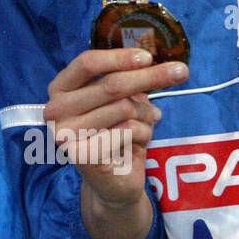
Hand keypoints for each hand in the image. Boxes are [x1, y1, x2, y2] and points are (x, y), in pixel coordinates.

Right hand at [45, 48, 187, 238]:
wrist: (114, 182)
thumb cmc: (116, 134)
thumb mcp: (121, 101)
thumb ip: (130, 82)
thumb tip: (163, 65)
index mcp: (61, 88)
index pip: (87, 62)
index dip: (119, 57)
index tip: (149, 56)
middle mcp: (56, 108)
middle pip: (111, 84)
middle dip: (150, 77)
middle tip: (181, 72)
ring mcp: (65, 133)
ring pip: (125, 107)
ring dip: (146, 115)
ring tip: (146, 124)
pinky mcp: (82, 154)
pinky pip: (128, 131)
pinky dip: (143, 134)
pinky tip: (138, 143)